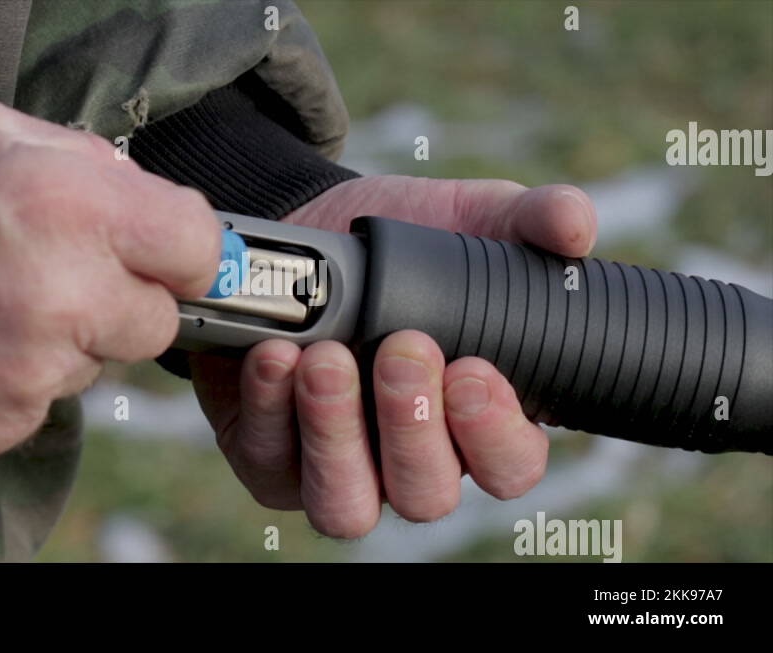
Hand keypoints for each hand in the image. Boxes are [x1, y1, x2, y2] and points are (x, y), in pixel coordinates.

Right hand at [0, 92, 219, 459]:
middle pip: (158, 321)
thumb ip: (78, 157)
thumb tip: (140, 191)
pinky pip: (45, 405)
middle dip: (124, 300)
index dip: (185, 250)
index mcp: (71, 207)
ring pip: (98, 366)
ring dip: (66, 340)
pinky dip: (18, 380)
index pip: (198, 247)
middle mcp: (64, 296)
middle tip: (62, 276)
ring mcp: (31, 373)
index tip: (165, 253)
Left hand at [190, 175, 597, 536]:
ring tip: (327, 359)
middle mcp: (409, 459)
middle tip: (401, 349)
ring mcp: (338, 468)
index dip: (496, 435)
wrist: (305, 237)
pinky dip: (270, 410)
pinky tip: (275, 355)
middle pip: (426, 495)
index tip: (473, 371)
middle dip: (413, 427)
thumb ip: (528, 220)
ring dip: (337, 436)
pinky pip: (271, 465)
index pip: (510, 467)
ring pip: (346, 506)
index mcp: (473, 421)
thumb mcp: (467, 221)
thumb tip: (575, 226)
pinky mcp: (270, 459)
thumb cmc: (398, 248)